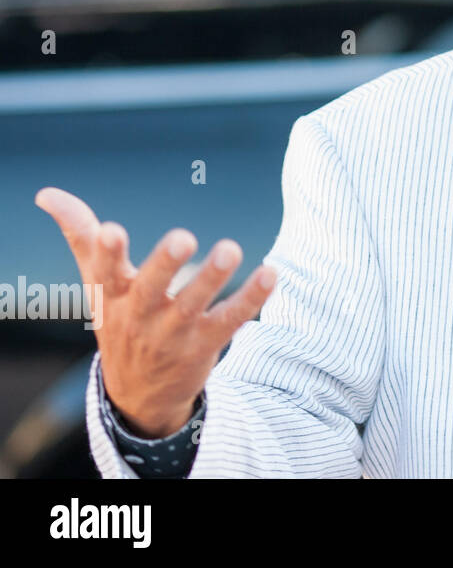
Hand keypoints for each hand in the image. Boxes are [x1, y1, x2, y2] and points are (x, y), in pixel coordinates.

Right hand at [35, 187, 276, 438]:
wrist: (138, 393)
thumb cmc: (120, 319)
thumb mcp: (97, 282)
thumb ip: (80, 235)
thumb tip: (47, 194)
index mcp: (113, 295)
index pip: (104, 271)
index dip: (107, 252)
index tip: (111, 229)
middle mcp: (141, 314)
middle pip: (150, 288)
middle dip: (164, 264)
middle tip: (182, 238)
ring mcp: (174, 332)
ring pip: (193, 304)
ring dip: (212, 277)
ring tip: (230, 248)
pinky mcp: (205, 344)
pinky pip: (230, 320)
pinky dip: (251, 298)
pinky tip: (270, 273)